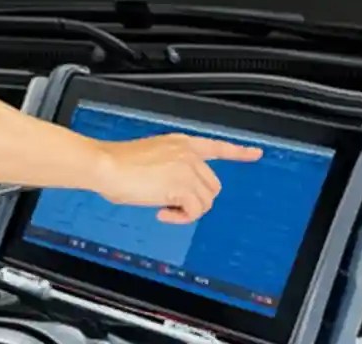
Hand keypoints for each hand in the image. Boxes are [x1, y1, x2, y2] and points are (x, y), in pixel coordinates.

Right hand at [91, 133, 262, 223]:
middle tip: (170, 204)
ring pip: (205, 201)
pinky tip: (162, 213)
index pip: (217, 146)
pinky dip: (180, 218)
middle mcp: (188, 153)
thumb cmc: (116, 165)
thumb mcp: (149, 159)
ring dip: (186, 211)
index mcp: (180, 143)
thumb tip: (173, 193)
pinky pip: (194, 211)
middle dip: (195, 200)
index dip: (239, 151)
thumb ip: (169, 169)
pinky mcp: (182, 186)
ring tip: (163, 208)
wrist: (105, 165)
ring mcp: (187, 169)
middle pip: (212, 186)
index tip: (256, 153)